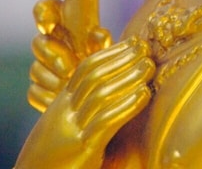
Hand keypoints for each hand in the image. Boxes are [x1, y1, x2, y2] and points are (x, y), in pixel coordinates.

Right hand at [19, 40, 153, 165]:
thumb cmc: (52, 160)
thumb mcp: (62, 130)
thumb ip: (80, 113)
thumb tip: (103, 98)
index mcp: (61, 107)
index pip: (84, 70)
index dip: (110, 54)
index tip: (132, 43)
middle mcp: (64, 113)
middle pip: (94, 77)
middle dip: (121, 59)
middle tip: (144, 48)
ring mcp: (71, 130)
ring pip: (101, 95)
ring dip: (128, 78)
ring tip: (149, 67)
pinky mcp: (82, 148)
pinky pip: (105, 122)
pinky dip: (126, 106)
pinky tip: (143, 95)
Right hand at [28, 0, 110, 111]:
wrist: (102, 98)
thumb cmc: (105, 66)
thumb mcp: (106, 54)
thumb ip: (101, 44)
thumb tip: (99, 34)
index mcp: (67, 28)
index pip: (47, 8)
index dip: (43, 13)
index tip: (47, 25)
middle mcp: (50, 45)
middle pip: (38, 43)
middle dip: (50, 54)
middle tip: (67, 67)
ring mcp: (42, 68)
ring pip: (36, 70)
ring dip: (52, 79)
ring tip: (69, 86)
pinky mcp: (39, 91)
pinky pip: (34, 92)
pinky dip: (47, 97)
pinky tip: (60, 100)